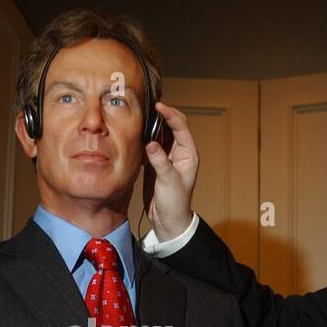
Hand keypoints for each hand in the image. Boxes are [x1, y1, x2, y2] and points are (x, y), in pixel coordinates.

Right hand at [144, 102, 197, 239]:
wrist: (168, 220)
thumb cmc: (175, 202)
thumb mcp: (168, 181)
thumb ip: (159, 161)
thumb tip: (150, 143)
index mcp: (188, 154)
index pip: (181, 127)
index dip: (170, 115)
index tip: (158, 106)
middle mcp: (179, 153)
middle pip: (172, 127)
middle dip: (162, 116)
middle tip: (149, 107)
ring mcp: (168, 157)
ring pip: (161, 135)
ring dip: (153, 126)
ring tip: (141, 117)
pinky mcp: (157, 164)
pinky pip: (152, 146)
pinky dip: (145, 139)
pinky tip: (137, 135)